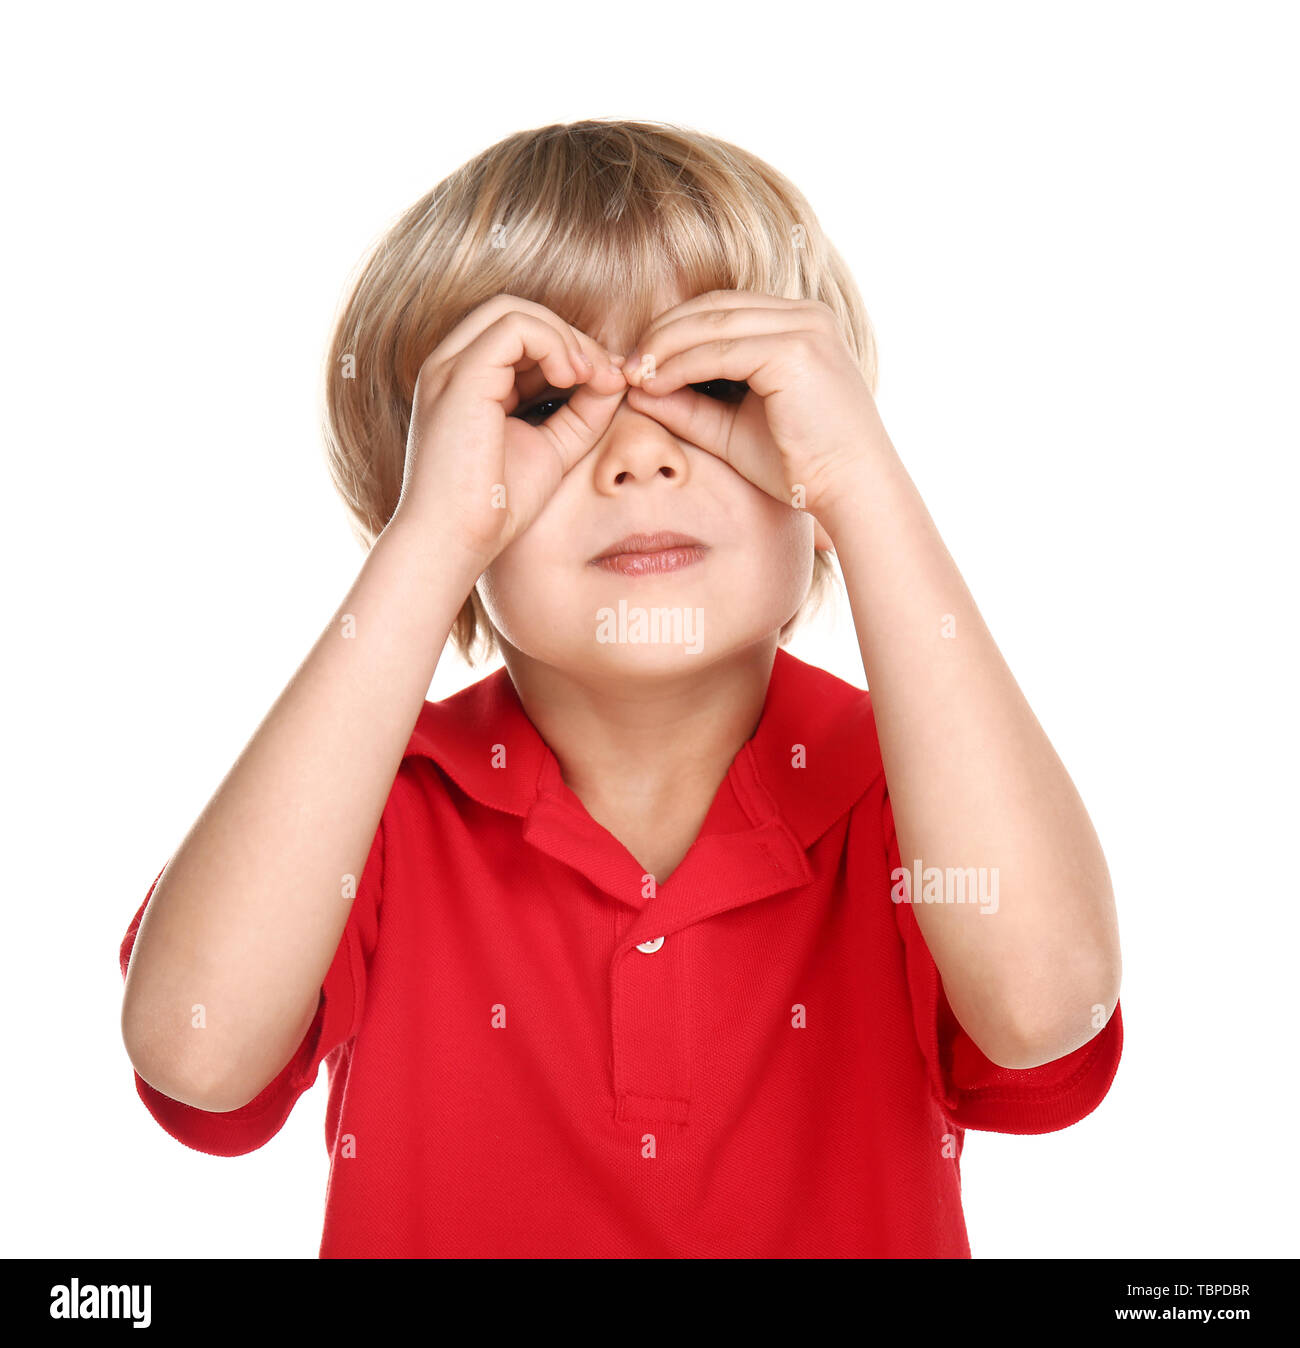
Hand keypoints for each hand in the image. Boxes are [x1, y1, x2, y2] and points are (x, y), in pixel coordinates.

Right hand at [391, 294, 626, 566]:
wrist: (454, 543)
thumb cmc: (494, 508)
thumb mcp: (553, 449)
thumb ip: (583, 412)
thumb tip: (616, 376)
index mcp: (467, 383)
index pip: (521, 339)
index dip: (570, 350)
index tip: (609, 384)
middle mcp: (451, 367)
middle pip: (517, 314)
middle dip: (571, 338)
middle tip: (608, 376)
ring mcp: (450, 368)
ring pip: (515, 312)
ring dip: (566, 338)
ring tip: (592, 378)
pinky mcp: (460, 376)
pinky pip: (514, 327)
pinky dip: (554, 343)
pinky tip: (574, 378)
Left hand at [620, 290, 889, 523]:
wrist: (852, 491)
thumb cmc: (801, 467)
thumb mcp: (732, 431)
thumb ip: (688, 407)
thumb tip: (636, 390)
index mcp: (799, 325)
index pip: (722, 310)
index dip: (673, 331)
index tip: (636, 365)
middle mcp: (805, 315)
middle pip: (713, 306)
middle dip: (662, 333)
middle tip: (624, 366)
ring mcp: (804, 327)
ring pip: (712, 322)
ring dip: (664, 347)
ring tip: (632, 376)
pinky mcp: (796, 350)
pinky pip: (721, 350)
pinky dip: (680, 365)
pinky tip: (653, 384)